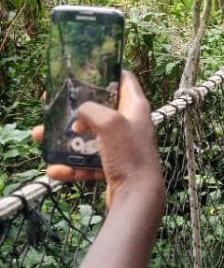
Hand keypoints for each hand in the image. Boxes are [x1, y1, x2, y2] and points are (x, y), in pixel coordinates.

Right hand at [31, 71, 163, 211]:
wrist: (137, 195)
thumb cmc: (129, 154)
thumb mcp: (109, 122)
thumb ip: (91, 110)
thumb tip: (79, 115)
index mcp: (136, 107)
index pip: (124, 80)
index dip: (106, 73)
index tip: (84, 72)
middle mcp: (130, 124)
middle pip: (99, 111)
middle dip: (73, 112)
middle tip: (52, 110)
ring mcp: (122, 147)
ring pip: (89, 139)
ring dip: (65, 141)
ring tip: (41, 139)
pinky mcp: (113, 167)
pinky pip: (88, 164)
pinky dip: (72, 167)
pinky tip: (56, 171)